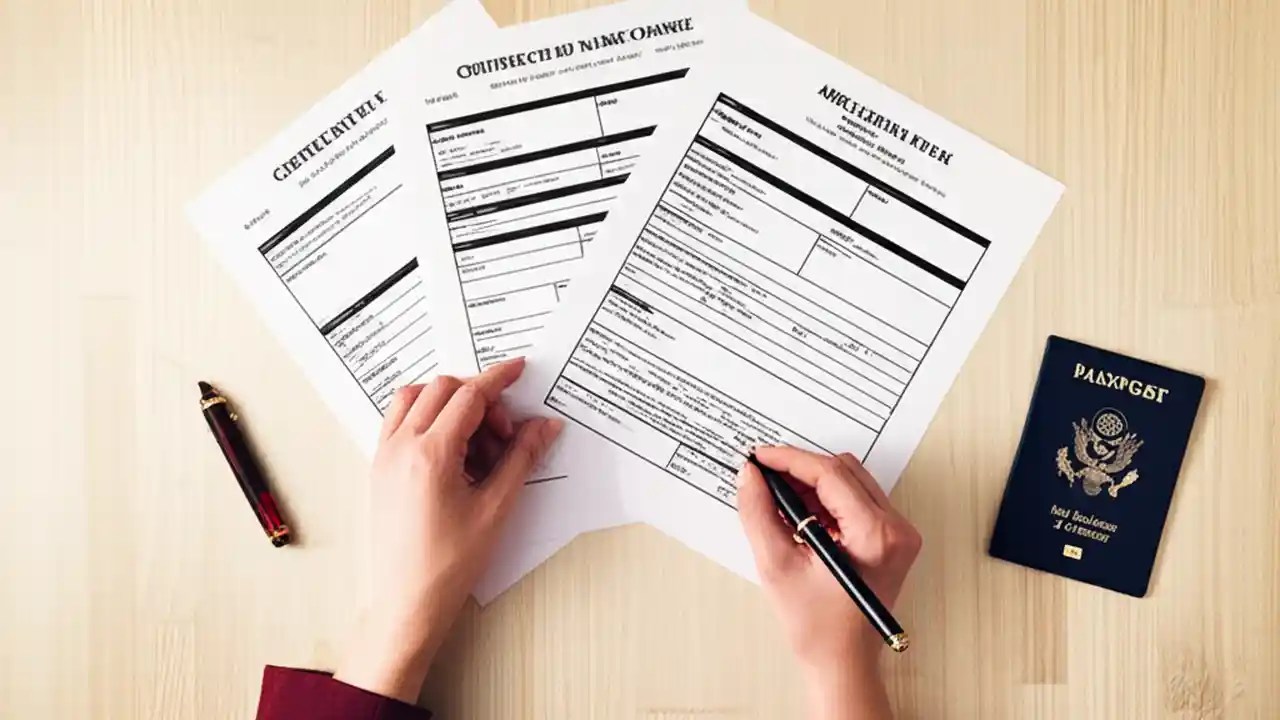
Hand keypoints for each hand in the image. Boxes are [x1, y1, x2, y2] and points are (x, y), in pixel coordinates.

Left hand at [335, 358, 562, 702]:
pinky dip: (427, 420)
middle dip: (479, 399)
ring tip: (477, 444)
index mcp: (431, 454)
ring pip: (415, 400)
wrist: (406, 602)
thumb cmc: (449, 564)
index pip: (469, 396)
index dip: (498, 379)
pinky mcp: (378, 469)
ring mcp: (384, 456)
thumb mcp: (496, 508)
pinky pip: (400, 422)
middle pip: (442, 390)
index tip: (518, 369)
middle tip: (505, 433)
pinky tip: (453, 452)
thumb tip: (544, 426)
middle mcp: (401, 447)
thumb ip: (522, 458)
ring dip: (449, 405)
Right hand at [737, 446, 920, 718]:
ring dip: (811, 483)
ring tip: (777, 499)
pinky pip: (855, 501)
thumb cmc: (817, 628)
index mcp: (876, 535)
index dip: (789, 460)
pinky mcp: (890, 539)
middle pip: (843, 471)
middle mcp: (896, 529)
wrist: (841, 663)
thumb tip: (749, 476)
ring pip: (850, 482)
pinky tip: (798, 514)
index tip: (760, 457)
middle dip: (799, 469)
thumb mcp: (777, 566)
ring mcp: (897, 534)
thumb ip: (759, 513)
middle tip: (763, 476)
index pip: (830, 474)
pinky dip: (824, 500)